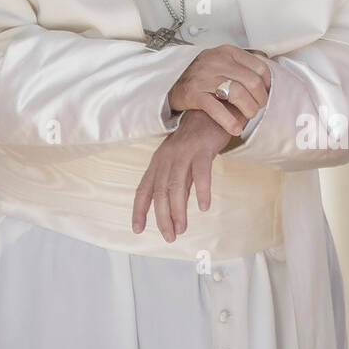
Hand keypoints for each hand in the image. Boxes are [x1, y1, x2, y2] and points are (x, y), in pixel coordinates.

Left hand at [132, 109, 237, 242]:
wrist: (211, 111)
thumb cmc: (195, 142)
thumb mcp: (180, 163)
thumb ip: (177, 185)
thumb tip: (174, 214)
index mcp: (158, 162)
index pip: (144, 189)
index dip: (139, 210)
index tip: (137, 229)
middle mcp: (167, 157)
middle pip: (160, 191)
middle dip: (162, 217)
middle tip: (169, 237)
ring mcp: (183, 153)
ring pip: (176, 185)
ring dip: (178, 210)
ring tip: (182, 229)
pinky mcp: (202, 149)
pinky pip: (201, 173)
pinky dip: (201, 190)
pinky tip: (204, 206)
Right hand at [167, 43, 270, 135]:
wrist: (170, 82)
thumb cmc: (200, 74)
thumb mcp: (220, 61)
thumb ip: (240, 67)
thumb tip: (265, 82)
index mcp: (227, 52)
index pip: (259, 67)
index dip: (267, 84)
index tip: (265, 93)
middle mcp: (217, 62)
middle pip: (252, 82)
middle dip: (259, 100)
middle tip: (256, 107)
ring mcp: (204, 77)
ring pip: (239, 95)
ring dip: (248, 110)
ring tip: (247, 116)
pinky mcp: (194, 94)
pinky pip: (218, 109)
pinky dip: (229, 121)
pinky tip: (234, 128)